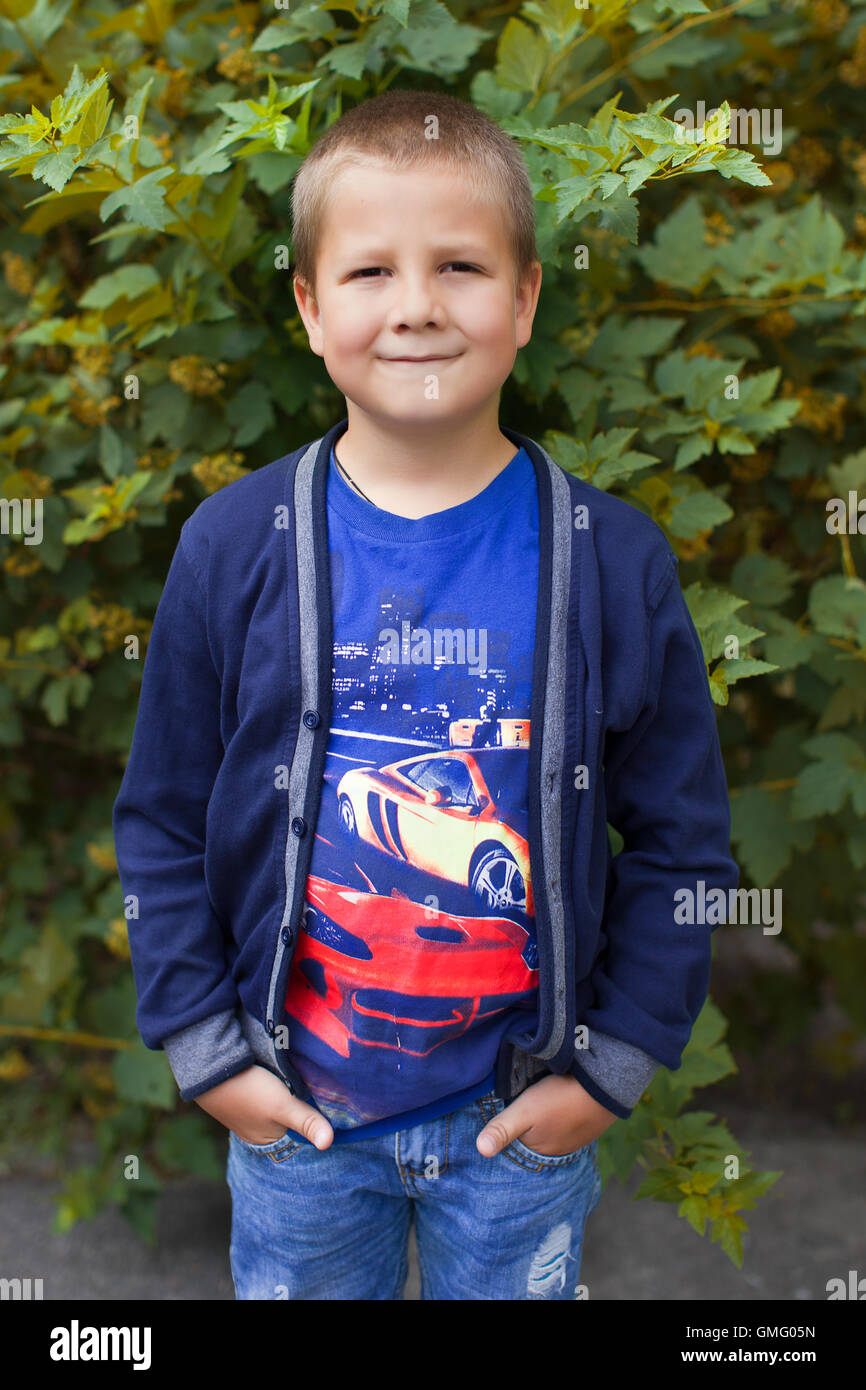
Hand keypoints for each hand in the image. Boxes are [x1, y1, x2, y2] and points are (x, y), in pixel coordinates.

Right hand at [194, 1064, 333, 1149]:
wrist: (208, 1068)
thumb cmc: (247, 1092)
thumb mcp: (281, 1106)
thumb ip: (306, 1122)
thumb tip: (329, 1143)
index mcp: (267, 1139)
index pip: (300, 1136)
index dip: (316, 1123)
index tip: (337, 1109)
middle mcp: (259, 1129)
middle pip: (292, 1120)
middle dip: (307, 1108)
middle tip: (330, 1091)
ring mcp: (251, 1110)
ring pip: (282, 1104)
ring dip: (294, 1094)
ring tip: (314, 1080)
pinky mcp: (246, 1090)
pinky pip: (271, 1090)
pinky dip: (281, 1084)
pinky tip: (290, 1072)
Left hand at [476, 1072, 616, 1156]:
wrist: (606, 1087)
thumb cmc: (561, 1100)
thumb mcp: (525, 1112)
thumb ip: (502, 1129)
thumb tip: (480, 1150)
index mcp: (541, 1149)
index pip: (517, 1142)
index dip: (509, 1127)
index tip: (503, 1111)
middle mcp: (560, 1148)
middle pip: (535, 1135)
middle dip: (527, 1124)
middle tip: (519, 1100)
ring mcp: (577, 1135)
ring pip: (553, 1126)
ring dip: (546, 1116)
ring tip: (538, 1098)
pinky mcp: (589, 1120)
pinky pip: (569, 1117)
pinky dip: (562, 1110)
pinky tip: (559, 1096)